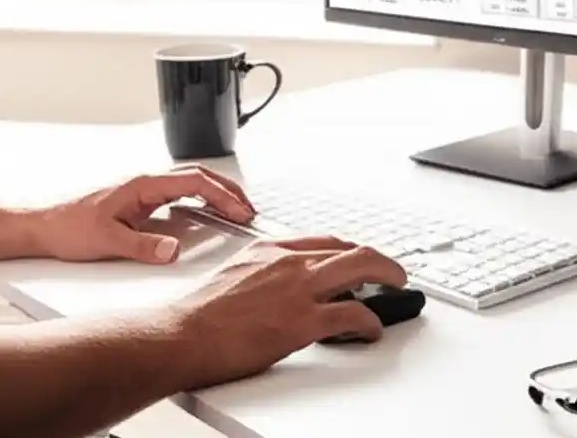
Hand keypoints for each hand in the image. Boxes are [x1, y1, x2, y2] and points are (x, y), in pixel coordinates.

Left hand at [36, 165, 254, 264]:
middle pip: (200, 176)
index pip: (196, 182)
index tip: (241, 213)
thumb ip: (143, 246)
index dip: (223, 197)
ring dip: (218, 193)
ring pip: (193, 182)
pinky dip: (204, 199)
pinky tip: (208, 212)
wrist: (42, 226)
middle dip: (230, 191)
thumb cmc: (68, 228)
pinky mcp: (142, 200)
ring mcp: (146, 190)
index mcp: (144, 184)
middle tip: (249, 211)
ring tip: (237, 210)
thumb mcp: (106, 241)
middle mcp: (148, 182)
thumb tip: (174, 250)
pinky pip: (183, 193)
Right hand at [168, 236, 407, 388]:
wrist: (179, 335)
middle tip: (395, 272)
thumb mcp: (232, 275)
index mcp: (270, 250)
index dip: (351, 250)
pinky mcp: (303, 321)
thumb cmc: (197, 314)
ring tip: (398, 290)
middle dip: (381, 260)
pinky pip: (353, 315)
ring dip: (389, 277)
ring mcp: (298, 289)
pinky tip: (372, 330)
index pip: (324, 241)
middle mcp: (288, 262)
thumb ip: (261, 274)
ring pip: (362, 268)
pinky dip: (371, 322)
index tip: (362, 259)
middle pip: (351, 249)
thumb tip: (277, 288)